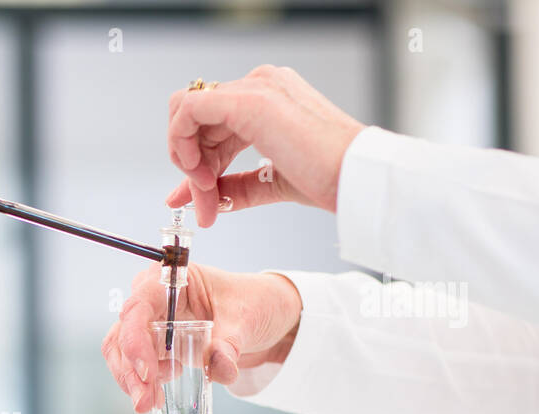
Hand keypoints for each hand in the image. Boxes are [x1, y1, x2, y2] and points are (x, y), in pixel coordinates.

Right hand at [103, 263, 302, 411]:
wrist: (260, 314)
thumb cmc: (251, 302)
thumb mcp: (246, 321)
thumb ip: (230, 345)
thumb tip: (220, 369)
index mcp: (170, 280)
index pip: (139, 307)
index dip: (136, 341)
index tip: (148, 373)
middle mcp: (152, 298)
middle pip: (123, 333)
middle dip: (130, 371)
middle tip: (145, 401)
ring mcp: (150, 321)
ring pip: (121, 352)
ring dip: (131, 381)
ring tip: (152, 402)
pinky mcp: (153, 343)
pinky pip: (133, 364)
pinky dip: (140, 383)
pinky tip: (158, 396)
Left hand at [166, 66, 364, 225]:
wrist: (355, 176)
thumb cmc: (328, 177)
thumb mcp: (268, 181)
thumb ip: (230, 185)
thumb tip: (187, 196)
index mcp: (266, 99)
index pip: (210, 125)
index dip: (198, 166)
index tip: (204, 203)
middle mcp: (259, 84)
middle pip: (195, 119)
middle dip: (191, 167)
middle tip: (205, 205)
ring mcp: (254, 86)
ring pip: (186, 112)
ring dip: (186, 159)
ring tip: (207, 192)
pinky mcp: (246, 98)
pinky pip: (188, 110)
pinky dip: (183, 144)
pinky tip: (202, 174)